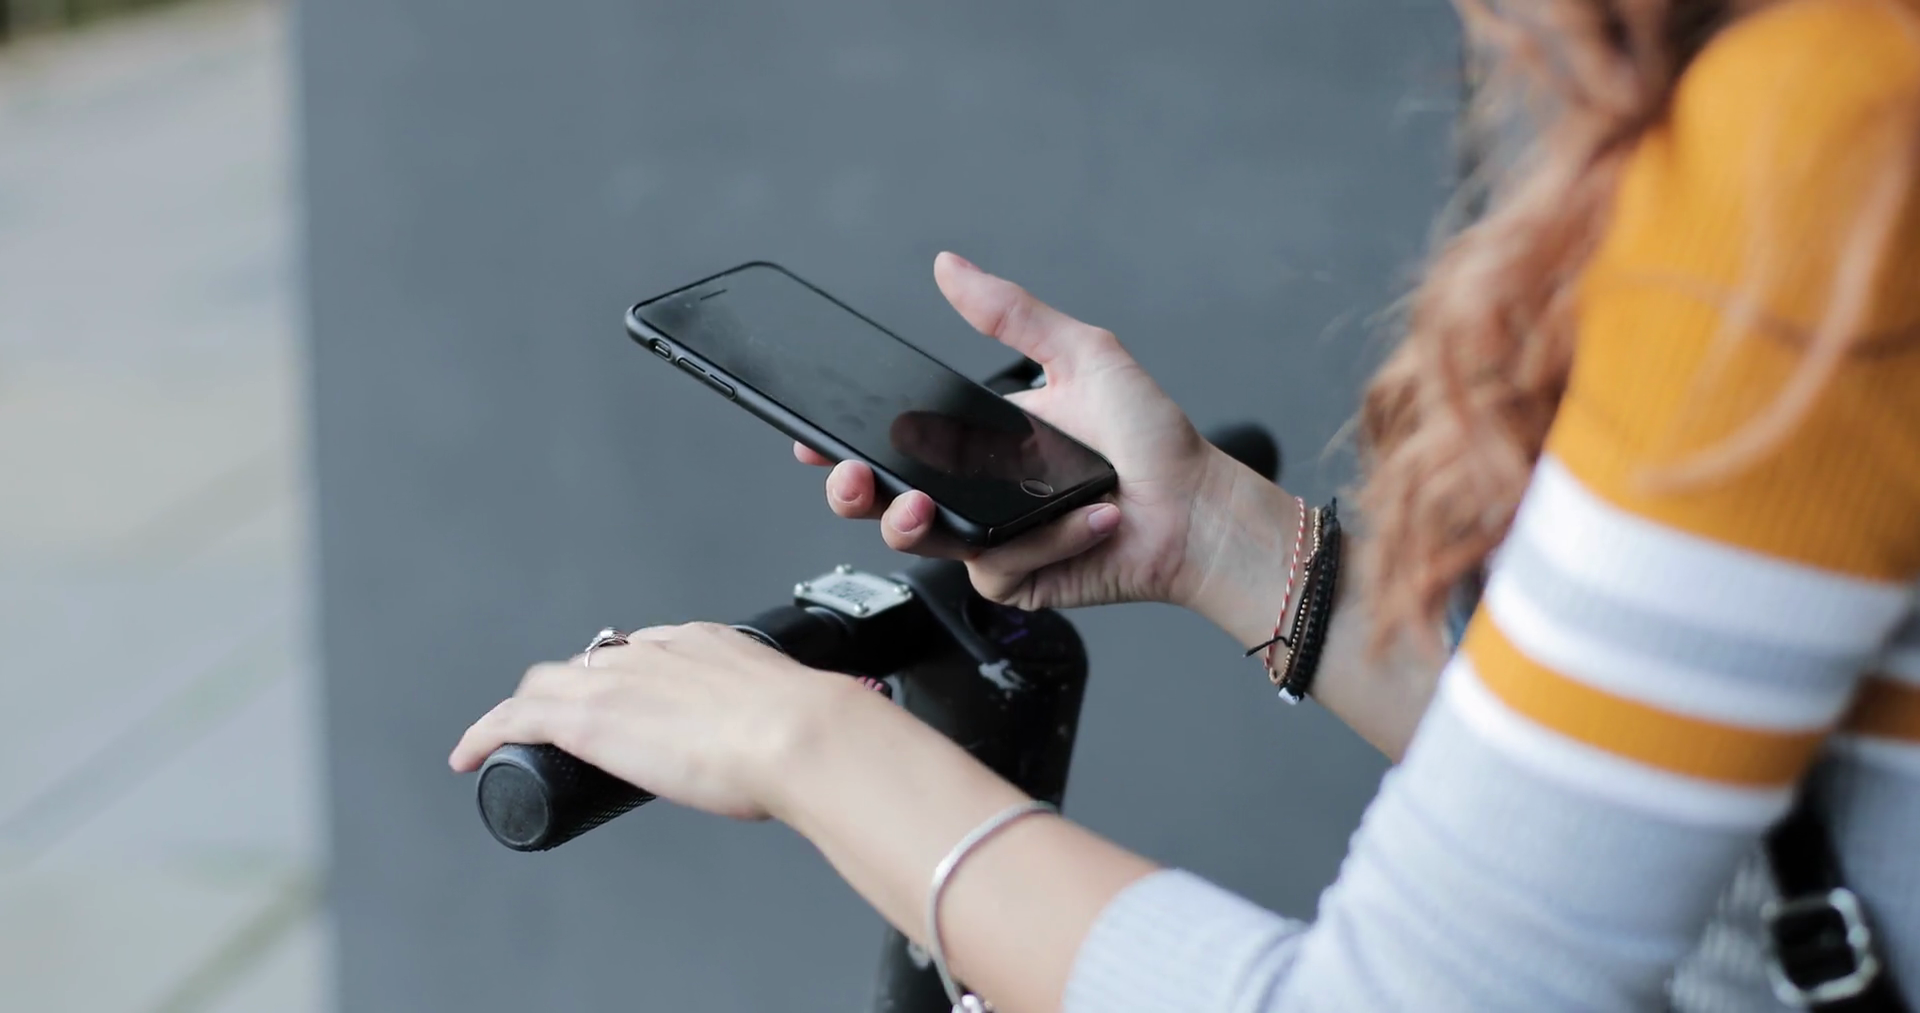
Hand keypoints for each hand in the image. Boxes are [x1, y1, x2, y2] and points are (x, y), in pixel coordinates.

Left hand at [448, 623, 872, 820]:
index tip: (626, 704)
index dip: (625, 679)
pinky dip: (486, 732)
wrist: (801, 735)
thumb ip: (793, 730)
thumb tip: (805, 763)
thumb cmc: (812, 733)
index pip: (646, 652)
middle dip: (570, 688)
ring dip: (523, 710)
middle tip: (565, 725)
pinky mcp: (587, 719)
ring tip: (506, 736)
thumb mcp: (799, 716)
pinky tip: (470, 754)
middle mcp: (655, 651)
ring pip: (546, 684)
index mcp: (706, 644)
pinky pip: (515, 718)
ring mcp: (617, 682)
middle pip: (590, 661)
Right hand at [799, 252, 1251, 610]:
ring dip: (917, 524)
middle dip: (851, 493)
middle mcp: (975, 494)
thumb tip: (950, 265)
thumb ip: (1010, 313)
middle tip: (852, 476)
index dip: (842, 442)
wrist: (1196, 508)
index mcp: (975, 443)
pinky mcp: (1018, 581)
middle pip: (883, 502)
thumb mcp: (1079, 355)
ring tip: (924, 504)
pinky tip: (1088, 518)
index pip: (891, 441)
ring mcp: (991, 541)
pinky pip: (998, 567)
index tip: (811, 434)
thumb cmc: (1149, 438)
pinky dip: (1045, 540)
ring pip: (922, 543)